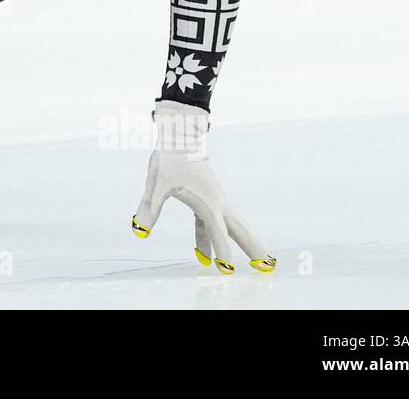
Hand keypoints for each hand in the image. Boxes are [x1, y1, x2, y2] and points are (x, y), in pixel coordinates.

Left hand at [130, 100, 275, 273]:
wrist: (179, 136)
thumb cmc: (170, 158)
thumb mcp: (157, 183)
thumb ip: (150, 208)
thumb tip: (139, 231)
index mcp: (208, 202)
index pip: (218, 233)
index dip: (223, 253)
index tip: (228, 272)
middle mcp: (217, 204)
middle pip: (240, 231)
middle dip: (255, 250)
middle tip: (269, 269)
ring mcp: (213, 202)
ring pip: (230, 229)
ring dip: (241, 246)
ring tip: (252, 267)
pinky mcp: (204, 201)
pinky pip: (209, 226)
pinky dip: (209, 240)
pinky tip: (203, 258)